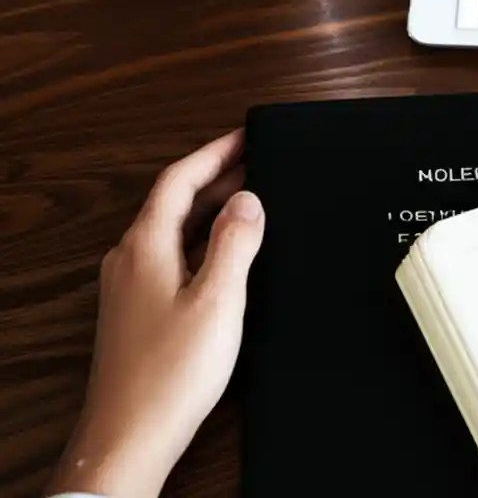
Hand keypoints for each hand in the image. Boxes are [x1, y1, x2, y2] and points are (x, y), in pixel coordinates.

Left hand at [49, 131, 264, 496]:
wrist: (132, 433)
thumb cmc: (170, 373)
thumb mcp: (219, 298)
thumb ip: (235, 243)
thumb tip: (248, 200)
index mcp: (146, 247)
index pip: (178, 180)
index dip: (214, 154)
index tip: (245, 137)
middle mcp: (130, 260)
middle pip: (173, 203)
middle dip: (215, 179)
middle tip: (256, 163)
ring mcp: (130, 287)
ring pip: (173, 231)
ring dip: (209, 212)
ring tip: (249, 202)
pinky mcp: (138, 313)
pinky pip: (171, 258)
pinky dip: (202, 244)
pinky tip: (226, 258)